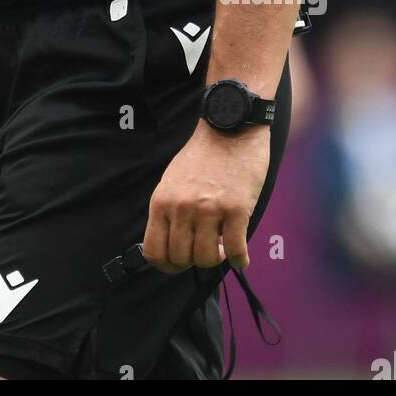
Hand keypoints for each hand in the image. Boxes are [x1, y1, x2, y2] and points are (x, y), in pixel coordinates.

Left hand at [142, 121, 270, 273]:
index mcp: (162, 201)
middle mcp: (182, 207)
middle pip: (181, 259)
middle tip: (205, 250)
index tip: (179, 264)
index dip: (167, 266)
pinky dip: (239, 260)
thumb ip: (169, 211)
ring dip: (216, 259)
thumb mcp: (172, 181)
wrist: (230, 128)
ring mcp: (209, 209)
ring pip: (206, 258)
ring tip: (222, 246)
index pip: (154, 251)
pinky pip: (235, 250)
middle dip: (193, 261)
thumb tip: (171, 244)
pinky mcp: (236, 209)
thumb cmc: (203, 155)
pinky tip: (240, 258)